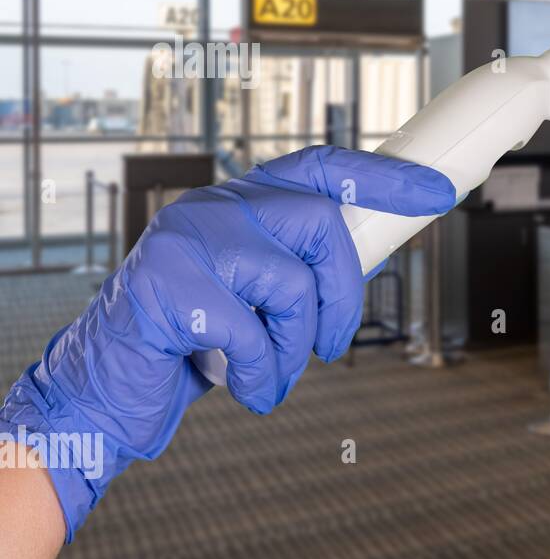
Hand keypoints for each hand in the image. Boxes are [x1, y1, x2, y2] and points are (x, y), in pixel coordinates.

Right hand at [0, 145, 455, 539]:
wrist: (104, 391)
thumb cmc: (190, 346)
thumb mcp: (257, 300)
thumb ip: (301, 270)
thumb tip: (371, 258)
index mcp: (238, 204)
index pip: (319, 167)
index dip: (382, 177)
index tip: (436, 191)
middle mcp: (211, 207)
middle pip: (321, 221)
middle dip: (345, 292)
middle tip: (334, 344)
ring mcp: (184, 240)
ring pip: (292, 281)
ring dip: (298, 345)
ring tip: (275, 376)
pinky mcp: (168, 286)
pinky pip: (254, 332)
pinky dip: (264, 375)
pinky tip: (248, 391)